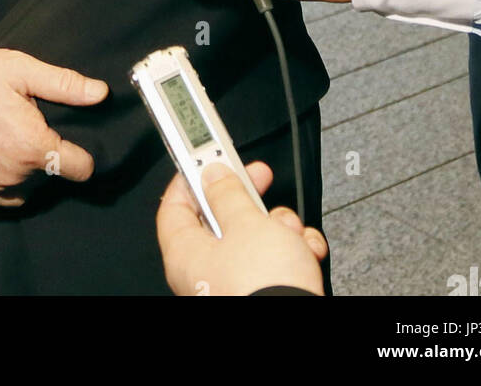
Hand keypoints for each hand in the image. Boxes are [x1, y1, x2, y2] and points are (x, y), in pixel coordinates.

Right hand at [0, 49, 108, 207]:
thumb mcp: (20, 70)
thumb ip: (64, 84)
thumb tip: (101, 93)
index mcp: (31, 147)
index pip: (79, 168)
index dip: (85, 156)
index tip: (80, 145)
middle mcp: (12, 176)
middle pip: (49, 183)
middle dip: (49, 163)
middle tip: (39, 134)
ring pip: (22, 199)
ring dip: (26, 182)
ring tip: (20, 155)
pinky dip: (0, 195)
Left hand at [157, 161, 326, 295]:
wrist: (296, 324)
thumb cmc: (262, 285)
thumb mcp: (246, 223)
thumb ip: (228, 194)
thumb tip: (213, 174)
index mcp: (185, 253)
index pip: (175, 205)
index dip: (191, 176)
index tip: (207, 155)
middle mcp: (204, 272)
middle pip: (220, 219)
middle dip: (248, 200)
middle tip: (257, 178)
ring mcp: (234, 284)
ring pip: (254, 239)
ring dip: (278, 227)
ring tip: (290, 231)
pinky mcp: (263, 293)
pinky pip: (275, 262)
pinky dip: (294, 252)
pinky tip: (305, 250)